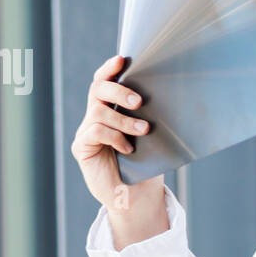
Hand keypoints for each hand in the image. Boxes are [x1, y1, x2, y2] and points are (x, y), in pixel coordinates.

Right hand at [71, 54, 167, 247]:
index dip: (110, 69)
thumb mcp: (152, 138)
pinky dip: (115, 137)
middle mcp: (95, 115)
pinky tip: (128, 149)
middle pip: (98, 90)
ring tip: (143, 130)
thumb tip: (173, 95)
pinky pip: (96, 132)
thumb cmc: (146, 164)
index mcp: (111, 108)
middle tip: (139, 101)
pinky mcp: (82, 147)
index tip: (122, 60)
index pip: (104, 81)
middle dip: (119, 91)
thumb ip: (150, 117)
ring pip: (99, 111)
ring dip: (124, 119)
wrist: (136, 196)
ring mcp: (86, 131)